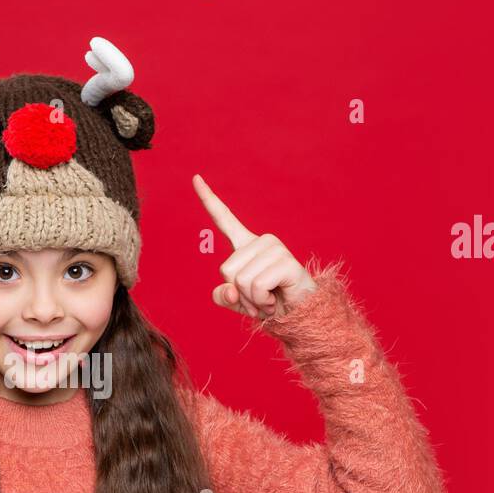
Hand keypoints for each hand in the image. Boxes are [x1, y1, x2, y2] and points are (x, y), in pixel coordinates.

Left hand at [193, 173, 316, 318]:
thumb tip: (230, 290)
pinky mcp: (287, 263)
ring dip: (252, 300)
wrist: (298, 314)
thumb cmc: (268, 303)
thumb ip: (223, 296)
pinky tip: (274, 300)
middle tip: (258, 297)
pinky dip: (262, 302)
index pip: (224, 219)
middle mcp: (261, 241)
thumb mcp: (237, 301)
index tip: (195, 177)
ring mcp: (275, 249)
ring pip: (241, 281)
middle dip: (239, 293)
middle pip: (227, 270)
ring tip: (268, 298)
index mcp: (246, 244)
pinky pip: (257, 287)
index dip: (209, 200)